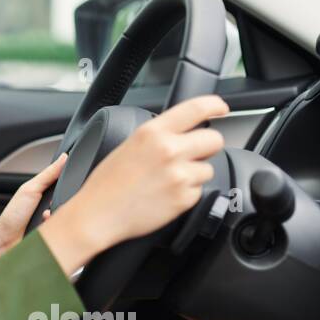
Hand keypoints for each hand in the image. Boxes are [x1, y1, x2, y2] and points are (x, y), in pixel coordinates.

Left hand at [0, 151, 66, 253]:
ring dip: (59, 213)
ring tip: (45, 214)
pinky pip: (67, 227)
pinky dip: (57, 225)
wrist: (6, 242)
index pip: (64, 180)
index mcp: (44, 191)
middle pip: (70, 197)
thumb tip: (63, 158)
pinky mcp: (57, 232)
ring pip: (70, 212)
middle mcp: (51, 204)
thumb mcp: (30, 189)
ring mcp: (54, 219)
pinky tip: (47, 225)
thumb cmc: (13, 216)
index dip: (69, 179)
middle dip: (64, 199)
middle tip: (50, 202)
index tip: (71, 177)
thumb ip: (48, 174)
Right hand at [38, 94, 229, 275]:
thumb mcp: (129, 145)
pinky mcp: (184, 199)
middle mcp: (169, 150)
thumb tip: (182, 132)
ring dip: (194, 174)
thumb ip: (158, 136)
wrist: (98, 214)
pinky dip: (186, 194)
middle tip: (190, 155)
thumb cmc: (107, 183)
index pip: (196, 108)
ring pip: (208, 168)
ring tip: (168, 180)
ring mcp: (179, 175)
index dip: (215, 105)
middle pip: (214, 140)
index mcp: (152, 132)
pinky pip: (199, 191)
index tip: (221, 108)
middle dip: (206, 147)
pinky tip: (165, 195)